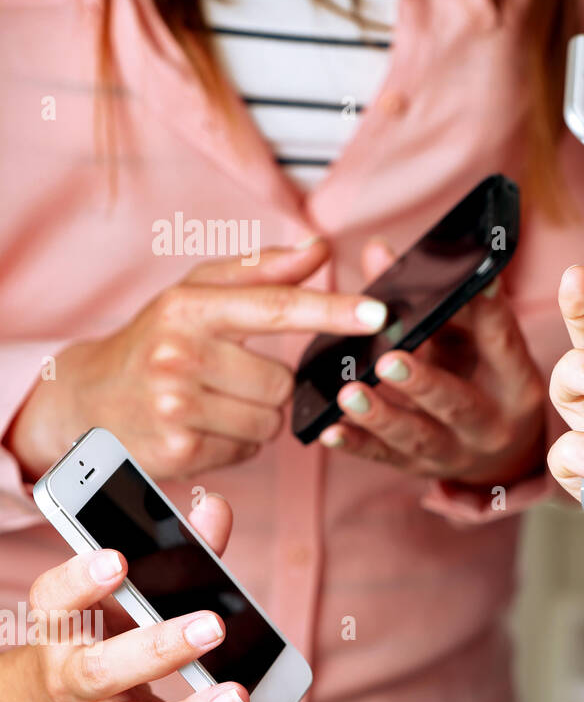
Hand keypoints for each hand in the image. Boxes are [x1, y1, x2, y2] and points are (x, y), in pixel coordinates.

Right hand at [3, 494, 293, 701]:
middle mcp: (76, 682)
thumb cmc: (102, 632)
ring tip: (241, 695)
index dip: (82, 581)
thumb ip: (175, 550)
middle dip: (158, 646)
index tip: (118, 559)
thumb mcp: (119, 594)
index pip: (58, 604)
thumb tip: (216, 508)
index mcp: (65, 630)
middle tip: (212, 624)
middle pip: (104, 670)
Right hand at [5, 239, 386, 480]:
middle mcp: (179, 355)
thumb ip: (263, 271)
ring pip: (271, 421)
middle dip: (270, 384)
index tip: (378, 312)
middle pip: (282, 382)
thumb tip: (321, 249)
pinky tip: (202, 426)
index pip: (278, 307)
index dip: (334, 311)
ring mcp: (177, 407)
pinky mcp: (179, 452)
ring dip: (256, 415)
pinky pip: (249, 450)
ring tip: (214, 401)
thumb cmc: (156, 338)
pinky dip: (236, 441)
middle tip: (230, 376)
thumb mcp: (197, 294)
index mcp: (190, 308)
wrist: (87, 400)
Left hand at [317, 240, 546, 486]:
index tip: (477, 284)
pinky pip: (386, 458)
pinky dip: (356, 445)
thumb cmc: (486, 378)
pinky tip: (329, 431)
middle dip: (424, 383)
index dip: (490, 313)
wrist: (503, 454)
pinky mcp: (420, 468)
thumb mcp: (478, 339)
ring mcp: (456, 451)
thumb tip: (378, 251)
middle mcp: (492, 423)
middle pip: (459, 403)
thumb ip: (436, 299)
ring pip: (419, 437)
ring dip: (382, 417)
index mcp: (516, 382)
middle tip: (388, 360)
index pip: (504, 344)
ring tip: (350, 394)